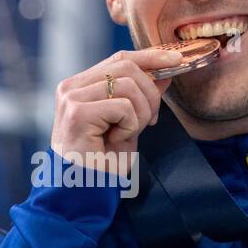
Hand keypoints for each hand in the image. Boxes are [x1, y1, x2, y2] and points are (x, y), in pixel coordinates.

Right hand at [49, 48, 176, 170]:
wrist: (84, 191)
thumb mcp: (129, 123)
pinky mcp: (77, 113)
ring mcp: (72, 99)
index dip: (150, 57)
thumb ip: (142, 96)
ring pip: (128, 86)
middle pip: (126, 67)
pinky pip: (123, 107)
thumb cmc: (102, 161)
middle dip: (150, 93)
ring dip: (140, 113)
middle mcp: (71, 87)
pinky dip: (130, 125)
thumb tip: (164, 72)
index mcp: (80, 86)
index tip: (176, 60)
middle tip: (151, 120)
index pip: (119, 59)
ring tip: (127, 134)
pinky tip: (116, 140)